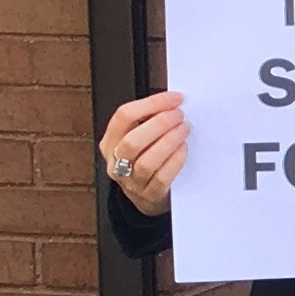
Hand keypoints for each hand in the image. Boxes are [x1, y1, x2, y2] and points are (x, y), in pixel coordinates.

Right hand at [98, 91, 186, 217]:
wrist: (146, 197)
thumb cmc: (144, 159)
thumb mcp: (137, 139)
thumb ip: (147, 121)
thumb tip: (172, 101)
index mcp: (110, 142)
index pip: (123, 117)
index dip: (151, 104)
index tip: (174, 98)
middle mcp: (116, 163)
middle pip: (132, 141)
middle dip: (159, 124)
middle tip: (179, 115)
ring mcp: (131, 182)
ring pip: (146, 162)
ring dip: (168, 141)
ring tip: (184, 129)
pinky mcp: (149, 195)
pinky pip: (161, 178)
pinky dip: (175, 161)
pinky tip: (183, 149)